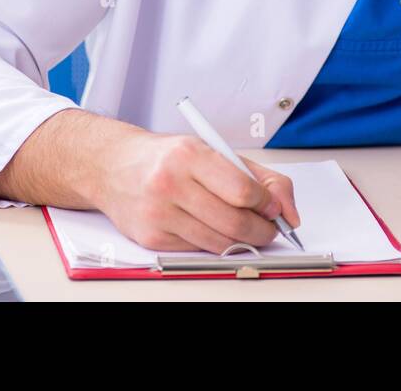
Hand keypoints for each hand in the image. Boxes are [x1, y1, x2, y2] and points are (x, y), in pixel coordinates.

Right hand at [93, 130, 300, 252]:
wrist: (113, 166)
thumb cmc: (167, 157)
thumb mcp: (211, 150)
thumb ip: (256, 176)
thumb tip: (287, 209)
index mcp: (189, 155)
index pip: (243, 190)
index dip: (268, 204)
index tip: (273, 207)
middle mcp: (170, 183)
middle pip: (234, 223)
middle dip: (262, 231)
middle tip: (268, 228)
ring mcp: (158, 213)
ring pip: (218, 243)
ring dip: (242, 243)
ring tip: (247, 231)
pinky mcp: (150, 237)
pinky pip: (197, 250)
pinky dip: (213, 245)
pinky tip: (213, 230)